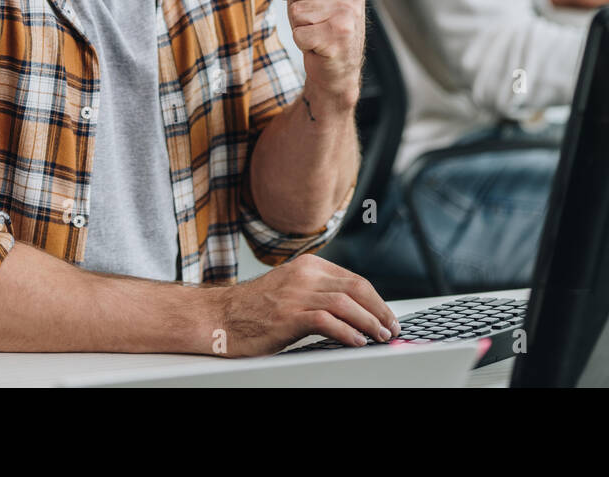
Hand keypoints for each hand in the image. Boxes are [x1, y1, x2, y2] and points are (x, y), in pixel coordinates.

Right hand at [214, 254, 400, 356]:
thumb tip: (354, 311)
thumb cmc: (254, 309)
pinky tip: (356, 341)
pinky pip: (326, 320)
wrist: (218, 316)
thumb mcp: (291, 290)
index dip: (376, 300)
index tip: (387, 316)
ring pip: (346, 303)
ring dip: (369, 322)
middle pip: (356, 289)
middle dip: (379, 310)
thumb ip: (318, 292)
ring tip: (379, 337)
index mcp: (309, 266)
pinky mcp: (288, 315)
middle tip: (391, 328)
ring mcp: (296, 294)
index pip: (355, 280)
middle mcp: (305, 276)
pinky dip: (347, 332)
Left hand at [274, 0, 365, 109]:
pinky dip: (303, 42)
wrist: (340, 63)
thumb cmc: (322, 21)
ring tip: (319, 31)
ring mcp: (349, 14)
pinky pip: (298, 33)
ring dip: (301, 25)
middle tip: (318, 19)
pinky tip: (319, 44)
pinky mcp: (339, 37)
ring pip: (296, 11)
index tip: (318, 2)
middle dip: (299, 7)